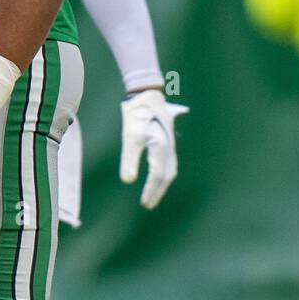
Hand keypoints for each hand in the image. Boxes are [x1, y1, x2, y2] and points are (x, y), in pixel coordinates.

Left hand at [120, 89, 188, 209]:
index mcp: (161, 149)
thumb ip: (129, 159)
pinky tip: (158, 176)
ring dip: (162, 184)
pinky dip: (164, 174)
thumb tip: (128, 181)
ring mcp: (170, 145)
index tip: (145, 203)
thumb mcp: (130, 136)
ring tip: (154, 194)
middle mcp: (169, 149)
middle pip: (167, 176)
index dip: (151, 191)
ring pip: (170, 170)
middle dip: (158, 192)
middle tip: (149, 204)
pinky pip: (170, 163)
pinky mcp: (168, 141)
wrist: (148, 95)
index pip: (157, 176)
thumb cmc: (138, 115)